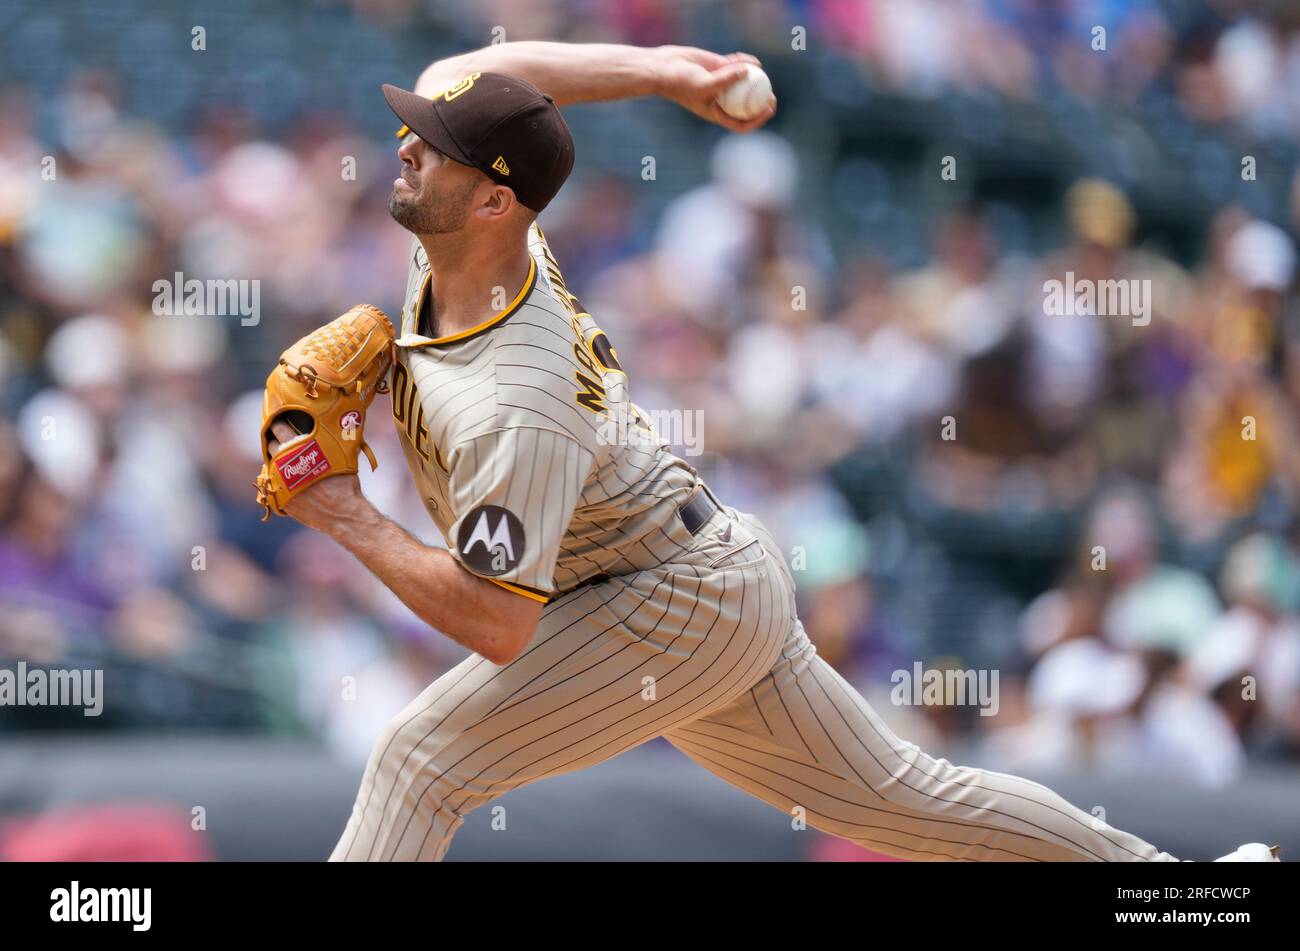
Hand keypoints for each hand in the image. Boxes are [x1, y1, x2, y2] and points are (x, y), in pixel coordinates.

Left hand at [267, 420, 364, 532]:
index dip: (278, 424)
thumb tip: (327, 429)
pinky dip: (279, 482)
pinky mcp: (279, 499)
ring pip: (270, 466)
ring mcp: (279, 482)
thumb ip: (325, 443)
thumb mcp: (340, 455)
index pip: (279, 429)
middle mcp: (283, 463)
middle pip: (271, 446)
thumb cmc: (344, 483)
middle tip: (285, 443)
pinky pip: (273, 485)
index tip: (279, 424)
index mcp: (297, 448)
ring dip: (277, 463)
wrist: (343, 513)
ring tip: (287, 463)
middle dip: (277, 443)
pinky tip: (289, 482)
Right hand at [655, 46, 776, 132]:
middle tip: (773, 97)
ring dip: (755, 81)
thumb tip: (748, 71)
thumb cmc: (681, 82)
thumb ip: (725, 79)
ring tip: (764, 75)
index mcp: (717, 113)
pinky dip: (745, 63)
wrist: (664, 68)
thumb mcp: (703, 85)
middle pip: (747, 105)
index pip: (741, 123)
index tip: (768, 110)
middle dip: (762, 103)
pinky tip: (753, 61)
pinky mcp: (718, 67)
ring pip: (743, 84)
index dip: (757, 120)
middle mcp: (721, 100)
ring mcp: (721, 84)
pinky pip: (736, 66)